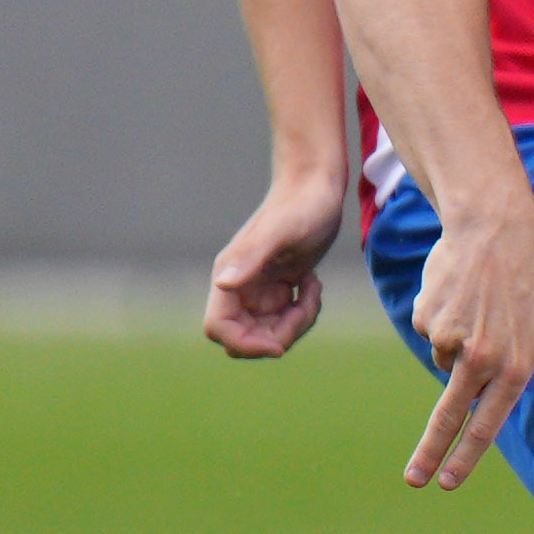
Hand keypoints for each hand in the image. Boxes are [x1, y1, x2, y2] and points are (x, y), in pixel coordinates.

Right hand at [201, 172, 343, 359]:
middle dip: (282, 333)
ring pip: (269, 332)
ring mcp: (258, 290)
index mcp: (230, 276)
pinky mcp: (278, 288)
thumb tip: (223, 285)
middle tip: (307, 303)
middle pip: (248, 337)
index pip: (217, 328)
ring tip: (313, 287)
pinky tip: (312, 282)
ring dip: (298, 321)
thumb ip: (251, 256)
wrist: (316, 188)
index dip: (245, 345)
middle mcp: (238, 287)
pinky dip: (304, 312)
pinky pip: (286, 319)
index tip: (280, 345)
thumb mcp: (282, 231)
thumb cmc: (301, 205)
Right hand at [400, 196, 533, 490]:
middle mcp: (488, 359)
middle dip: (431, 452)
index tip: (450, 482)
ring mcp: (456, 340)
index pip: (489, 424)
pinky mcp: (431, 320)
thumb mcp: (532, 332)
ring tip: (475, 305)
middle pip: (453, 416)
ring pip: (441, 359)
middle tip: (414, 481)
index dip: (466, 455)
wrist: (496, 232)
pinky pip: (429, 331)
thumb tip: (481, 403)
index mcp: (519, 366)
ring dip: (452, 338)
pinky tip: (457, 292)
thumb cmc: (519, 284)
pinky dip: (439, 315)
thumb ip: (509, 370)